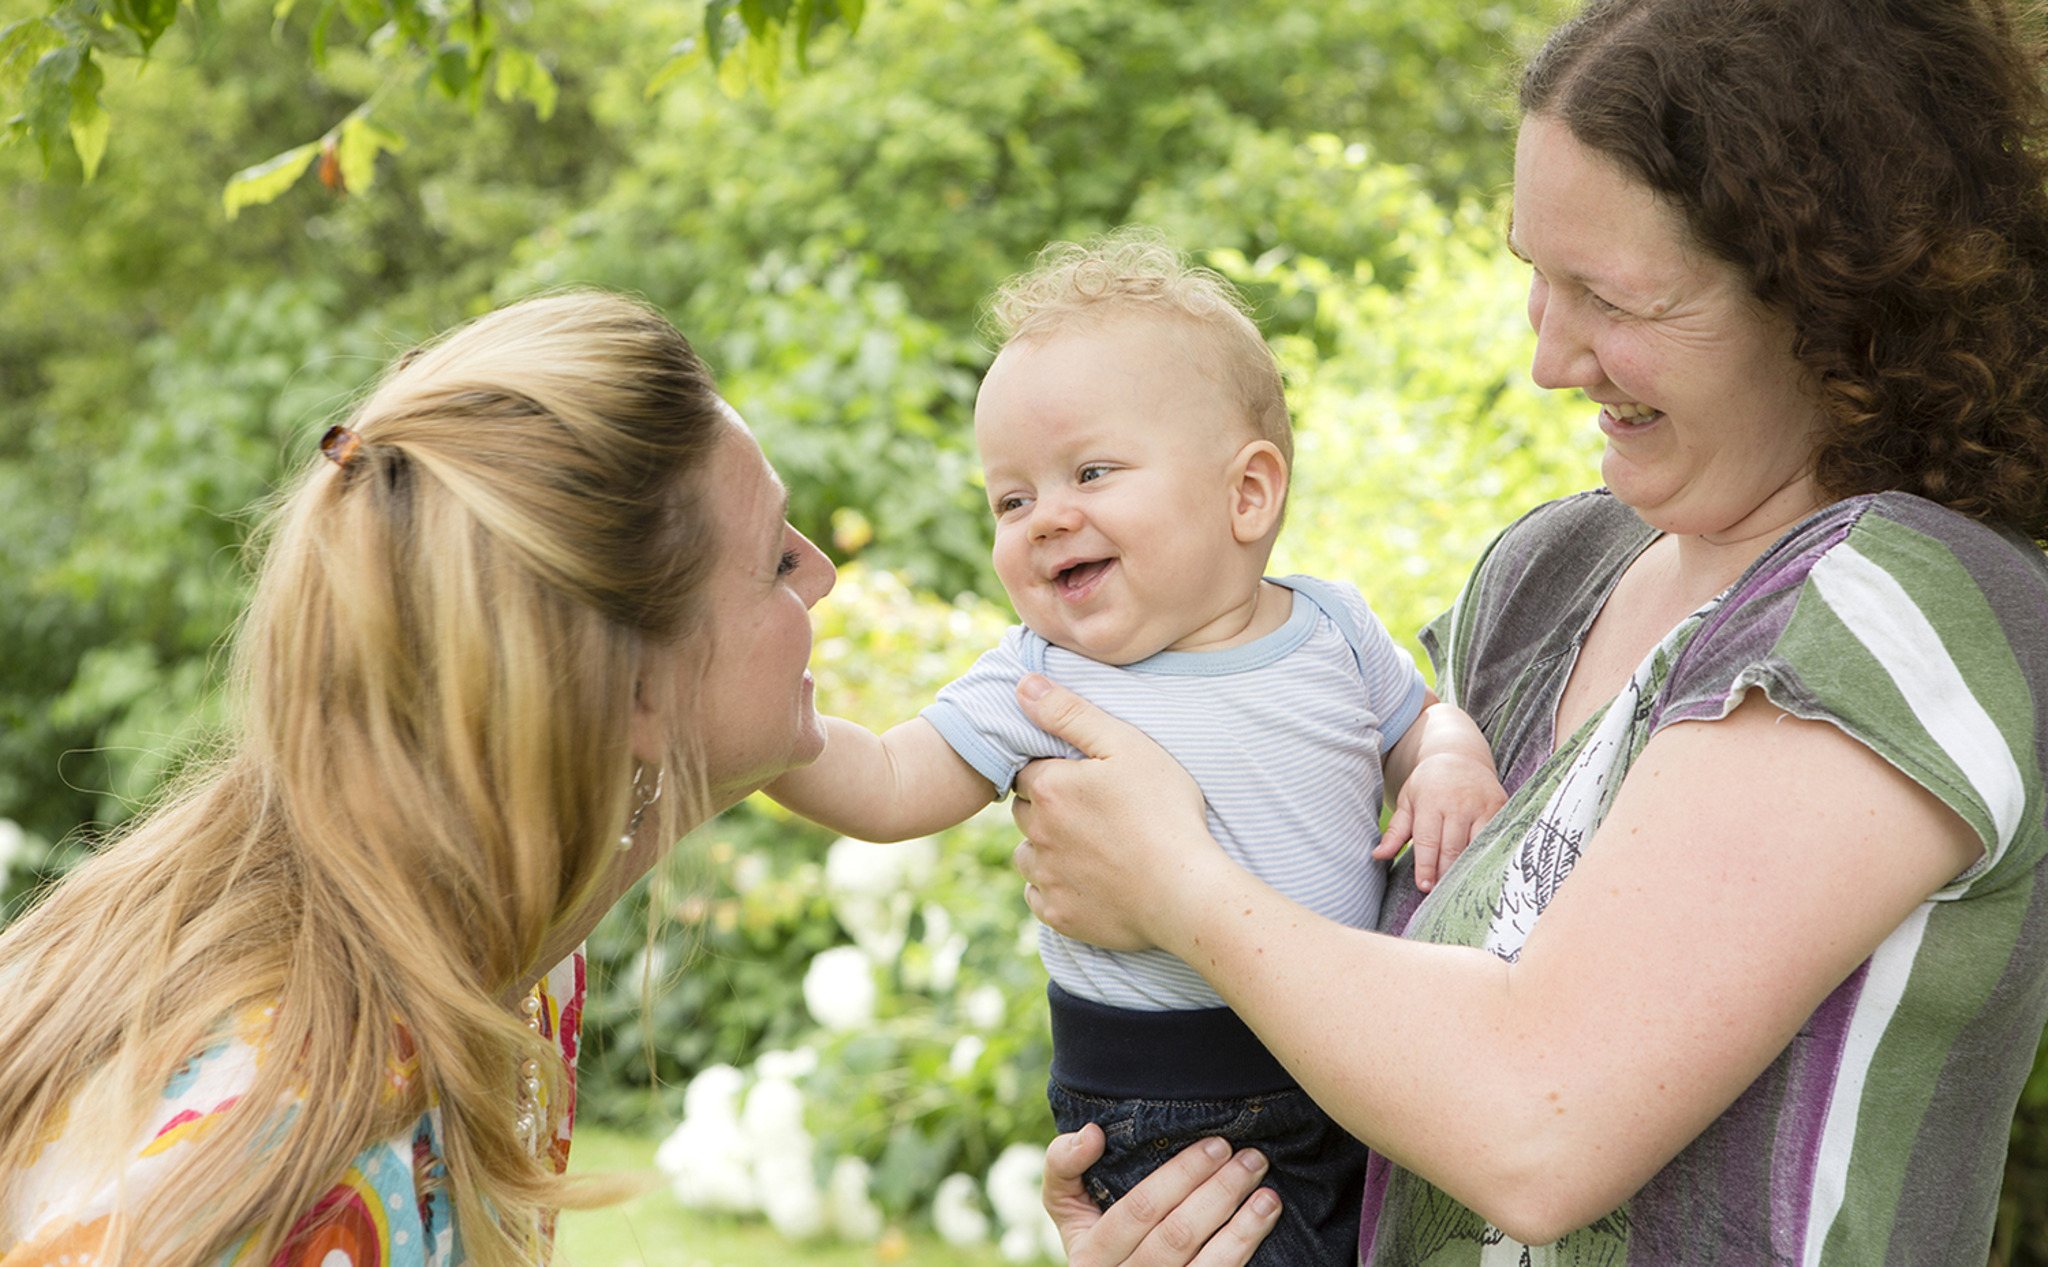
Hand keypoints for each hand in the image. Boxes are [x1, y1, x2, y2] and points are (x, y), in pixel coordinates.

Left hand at [1010, 674, 1218, 952]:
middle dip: (1048, 807)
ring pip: (1029, 855)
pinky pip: (1040, 896)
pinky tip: (1090, 881)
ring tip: (1094, 847)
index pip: (1028, 771)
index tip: (1085, 779)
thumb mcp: (1126, 745)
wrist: (1187, 892)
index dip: (1054, 771)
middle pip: (1026, 812)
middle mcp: (1037, 834)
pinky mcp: (1059, 915)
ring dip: (1047, 848)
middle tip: (1094, 810)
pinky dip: (1056, 887)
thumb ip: (1070, 713)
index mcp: (1049, 788)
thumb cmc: (1165, 812)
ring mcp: (1047, 878)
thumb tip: (1022, 685)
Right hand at [1047, 1125, 1280, 1266]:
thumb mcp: (1066, 1206)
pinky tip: (1264, 1221)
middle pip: (1177, 1235)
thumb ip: (1064, 1165)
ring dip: (1243, 1225)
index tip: (1217, 1145)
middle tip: (1250, 1157)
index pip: (1138, 1210)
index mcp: (1090, 1254)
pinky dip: (1245, 1248)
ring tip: (1268, 1192)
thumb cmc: (1096, 1236)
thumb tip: (1093, 1134)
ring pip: (1207, 1265)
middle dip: (1219, 1191)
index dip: (1180, 1176)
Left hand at [1373, 751, 1505, 891]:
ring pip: (1477, 845)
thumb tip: (1378, 855)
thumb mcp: (1408, 801)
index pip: (1428, 841)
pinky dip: (1491, 854)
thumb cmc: (1428, 784)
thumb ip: (1396, 831)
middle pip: (1452, 847)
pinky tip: (1484, 871)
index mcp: (1431, 802)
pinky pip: (1497, 836)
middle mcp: (1458, 804)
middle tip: (1442, 894)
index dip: (1426, 866)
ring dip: (1469, 868)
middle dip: (1446, 873)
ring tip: (1462, 887)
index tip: (1424, 886)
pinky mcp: (1501, 807)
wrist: (1459, 755)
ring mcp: (1482, 805)